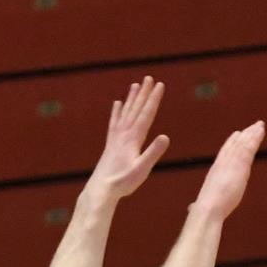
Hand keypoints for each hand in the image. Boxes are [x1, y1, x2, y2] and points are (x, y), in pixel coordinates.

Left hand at [87, 77, 170, 200]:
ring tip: (135, 85)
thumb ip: (153, 152)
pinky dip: (116, 112)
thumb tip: (165, 136)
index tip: (160, 85)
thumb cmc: (123, 181)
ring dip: (131, 98)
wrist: (101, 188)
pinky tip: (117, 104)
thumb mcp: (142, 169)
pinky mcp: (111, 143)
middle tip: (149, 78)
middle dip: (143, 93)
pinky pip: (114, 122)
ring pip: (125, 112)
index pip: (146, 114)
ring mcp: (116, 137)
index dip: (153, 99)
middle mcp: (123, 133)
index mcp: (133, 138)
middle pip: (136, 109)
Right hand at [192, 121, 265, 220]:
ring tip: (260, 125)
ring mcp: (232, 162)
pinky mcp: (240, 165)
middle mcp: (223, 163)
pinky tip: (260, 131)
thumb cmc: (204, 210)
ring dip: (252, 133)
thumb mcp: (202, 203)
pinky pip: (249, 148)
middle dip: (244, 135)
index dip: (231, 143)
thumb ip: (198, 203)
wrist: (209, 207)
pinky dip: (254, 138)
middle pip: (235, 145)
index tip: (237, 134)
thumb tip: (192, 208)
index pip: (224, 153)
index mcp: (215, 171)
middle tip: (253, 126)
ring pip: (243, 144)